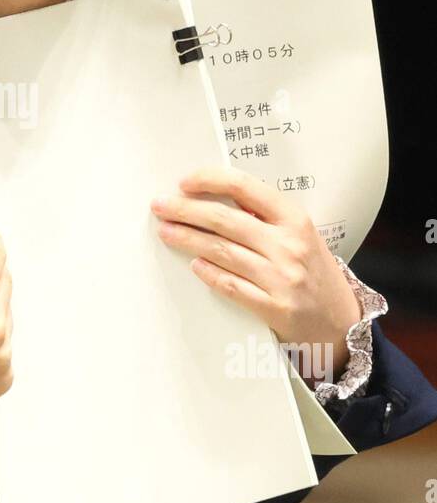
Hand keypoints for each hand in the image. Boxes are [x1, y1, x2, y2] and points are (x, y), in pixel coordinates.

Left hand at [150, 165, 361, 385]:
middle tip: (160, 206)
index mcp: (295, 220)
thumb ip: (266, 217)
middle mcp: (289, 246)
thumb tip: (215, 197)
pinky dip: (210, 273)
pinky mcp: (275, 308)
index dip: (211, 180)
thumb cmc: (314, 273)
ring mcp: (282, 278)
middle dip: (186, 210)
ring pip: (223, 252)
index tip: (184, 182)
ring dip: (189, 239)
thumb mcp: (301, 235)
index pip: (246, 188)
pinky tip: (194, 264)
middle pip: (226, 220)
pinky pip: (232, 286)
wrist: (342, 322)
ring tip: (166, 232)